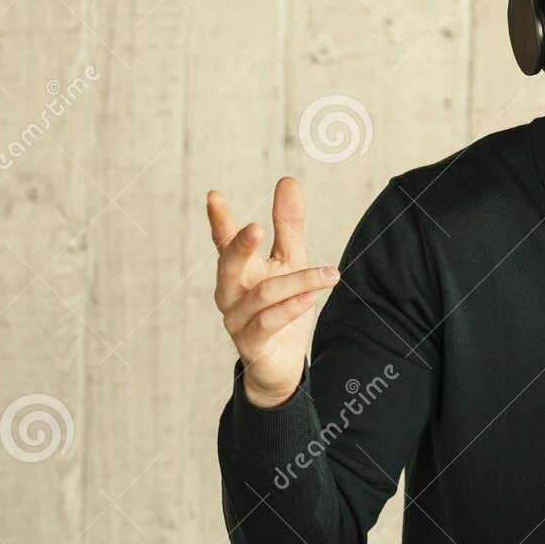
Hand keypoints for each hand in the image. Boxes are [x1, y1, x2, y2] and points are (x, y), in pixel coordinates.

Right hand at [207, 177, 337, 407]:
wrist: (282, 362)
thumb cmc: (283, 306)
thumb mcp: (290, 261)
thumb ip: (288, 225)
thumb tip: (287, 180)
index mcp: (238, 270)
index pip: (224, 242)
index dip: (219, 220)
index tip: (213, 195)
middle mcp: (230, 292)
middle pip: (229, 264)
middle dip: (241, 246)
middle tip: (256, 227)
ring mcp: (236, 319)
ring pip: (264, 294)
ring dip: (300, 282)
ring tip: (331, 274)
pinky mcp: (251, 343)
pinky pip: (268, 322)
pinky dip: (291, 308)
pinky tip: (312, 296)